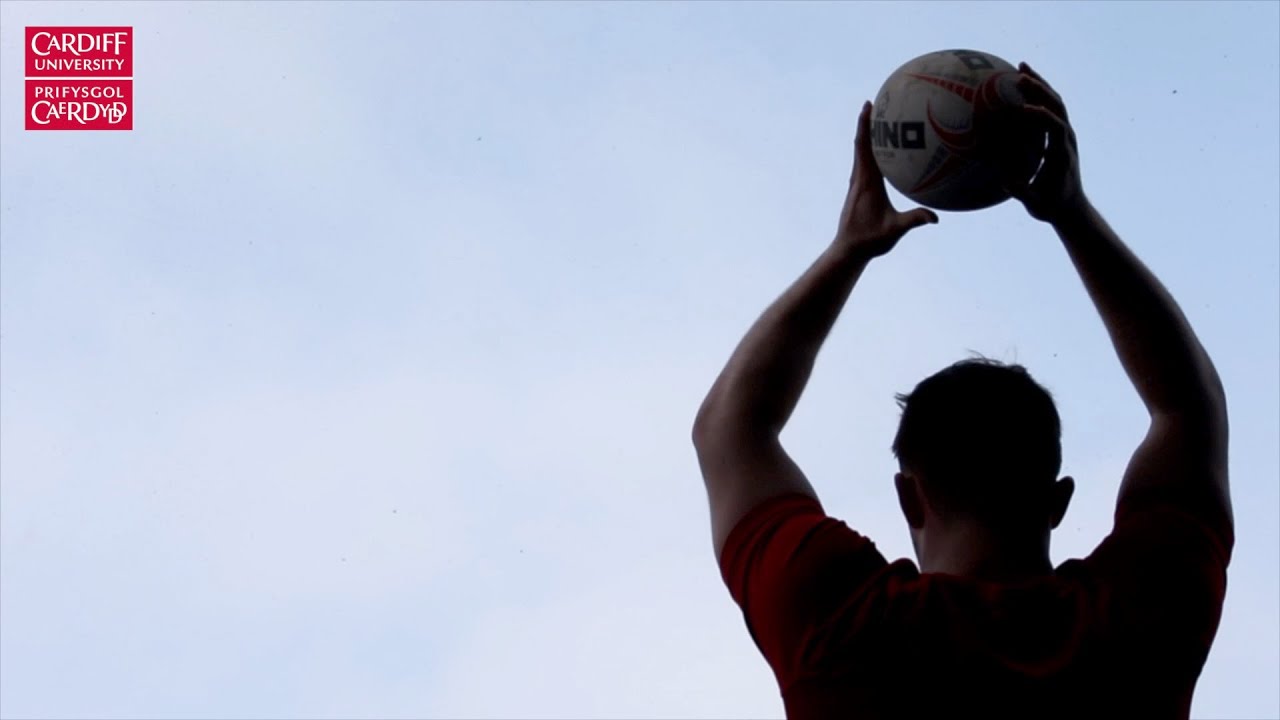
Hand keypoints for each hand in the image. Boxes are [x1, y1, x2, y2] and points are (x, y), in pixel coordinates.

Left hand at [835, 101, 938, 257]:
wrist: (849, 250)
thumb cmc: (870, 240)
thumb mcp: (894, 230)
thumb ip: (913, 221)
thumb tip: (934, 218)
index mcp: (866, 182)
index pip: (864, 147)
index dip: (865, 126)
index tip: (868, 105)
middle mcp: (858, 179)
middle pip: (860, 144)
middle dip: (866, 123)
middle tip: (872, 103)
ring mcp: (856, 184)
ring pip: (859, 154)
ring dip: (865, 136)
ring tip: (875, 120)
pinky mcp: (857, 191)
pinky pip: (861, 164)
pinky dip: (867, 151)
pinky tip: (877, 151)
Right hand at [1006, 63, 1087, 223]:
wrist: (1071, 205)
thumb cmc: (1051, 206)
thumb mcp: (1036, 205)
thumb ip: (1022, 192)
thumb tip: (1003, 178)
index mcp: (1062, 154)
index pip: (1056, 127)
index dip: (1042, 116)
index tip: (1023, 108)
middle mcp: (1067, 139)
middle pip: (1058, 105)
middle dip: (1040, 88)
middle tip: (1019, 75)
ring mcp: (1064, 134)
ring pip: (1055, 102)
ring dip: (1039, 84)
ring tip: (1020, 68)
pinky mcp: (1059, 134)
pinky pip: (1049, 108)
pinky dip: (1037, 94)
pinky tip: (1020, 86)